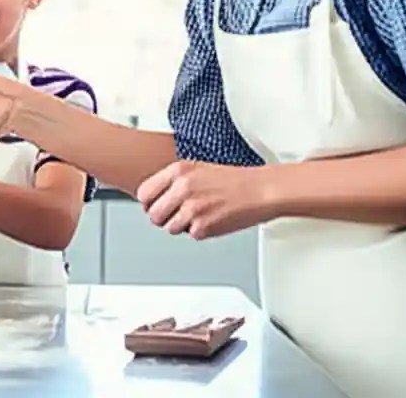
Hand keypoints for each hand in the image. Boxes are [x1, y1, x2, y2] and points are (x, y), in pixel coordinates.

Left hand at [135, 161, 275, 239]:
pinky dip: (201, 232)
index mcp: (178, 170)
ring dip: (183, 226)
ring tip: (200, 215)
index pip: (143, 193)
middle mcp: (182, 188)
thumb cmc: (234, 181)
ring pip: (170, 228)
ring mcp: (192, 208)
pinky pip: (191, 235)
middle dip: (164, 218)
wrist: (262, 190)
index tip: (155, 206)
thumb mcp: (197, 170)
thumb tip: (154, 198)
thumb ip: (174, 181)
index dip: (149, 203)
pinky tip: (213, 219)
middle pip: (153, 215)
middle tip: (178, 215)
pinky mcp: (203, 226)